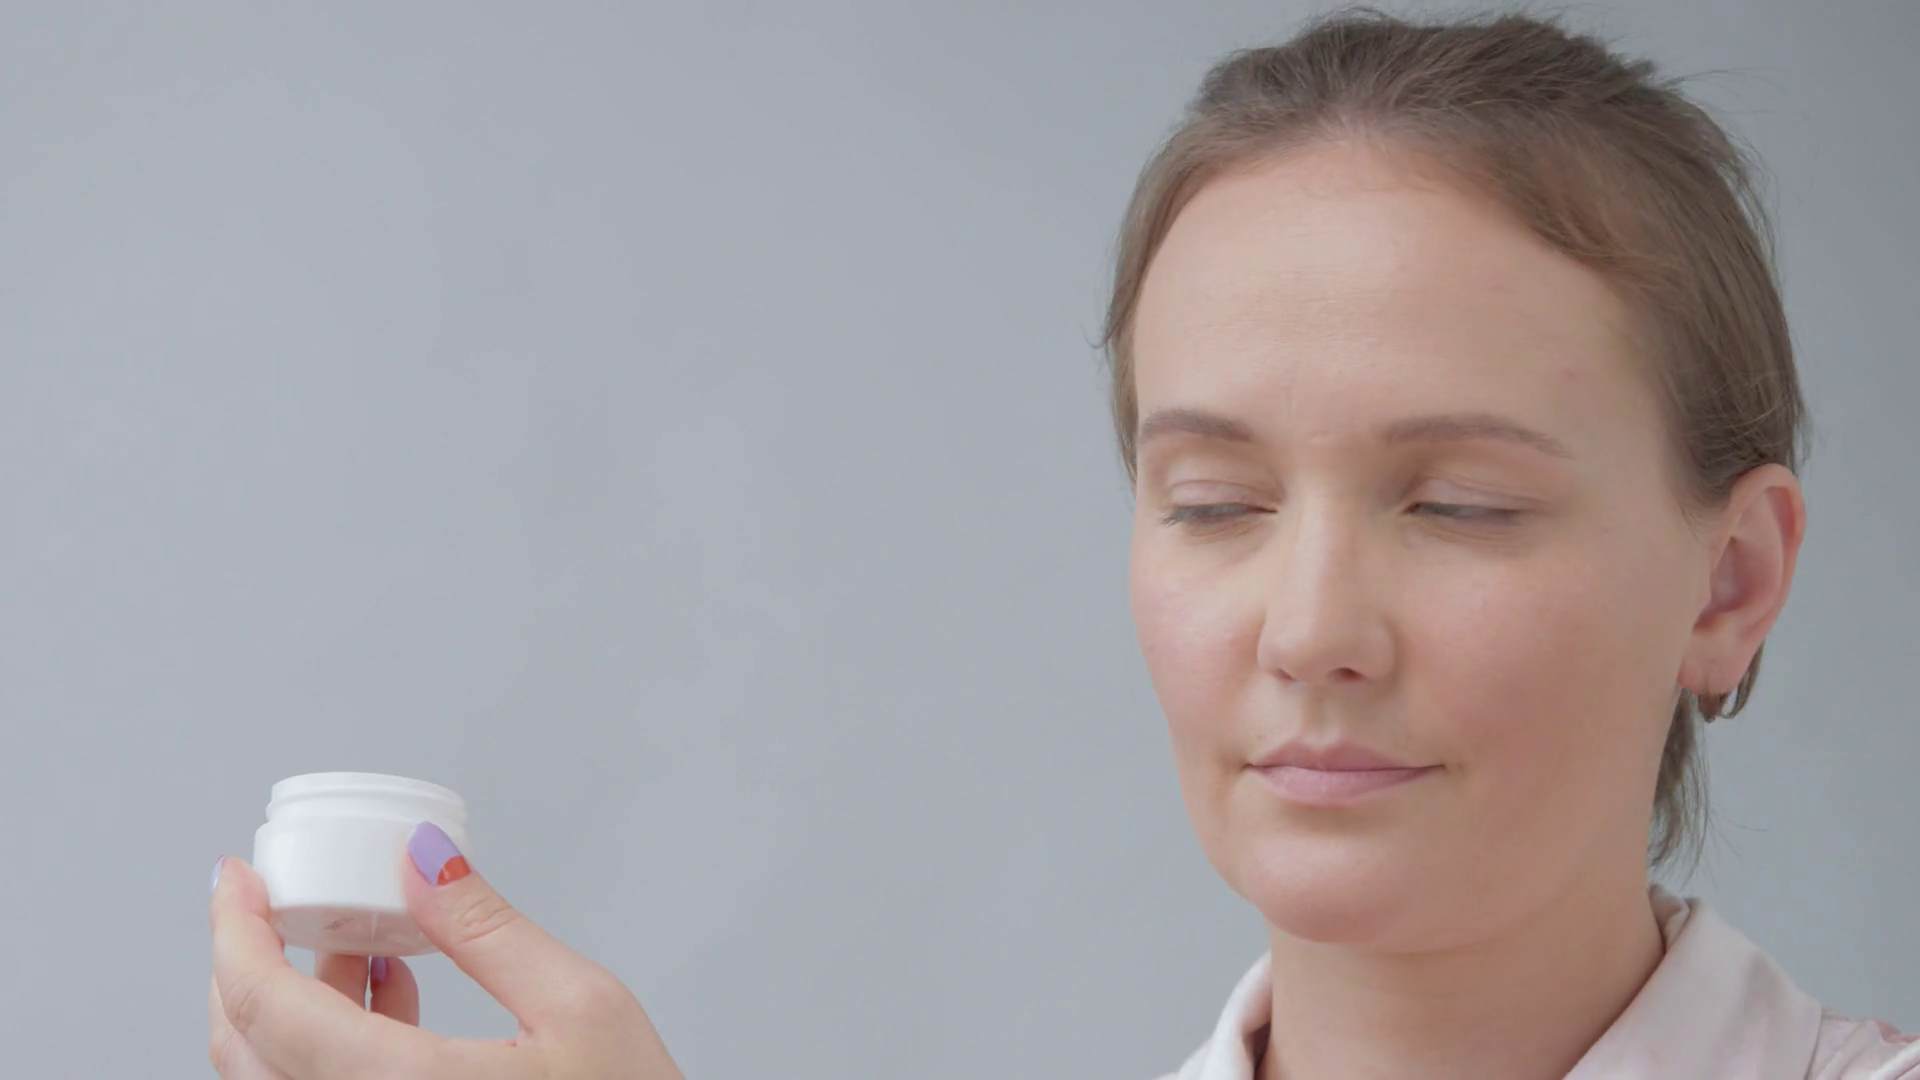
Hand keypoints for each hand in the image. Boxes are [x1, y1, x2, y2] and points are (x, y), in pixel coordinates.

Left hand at [208, 824, 683, 1078]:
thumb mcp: (583, 1007)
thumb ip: (486, 929)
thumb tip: (420, 859)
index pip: (266, 1006)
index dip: (234, 931)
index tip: (235, 879)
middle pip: (247, 1050)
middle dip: (248, 963)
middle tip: (275, 903)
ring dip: (295, 1004)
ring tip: (358, 941)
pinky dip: (328, 1047)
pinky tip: (391, 995)